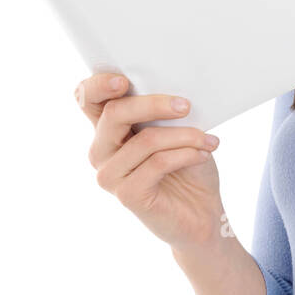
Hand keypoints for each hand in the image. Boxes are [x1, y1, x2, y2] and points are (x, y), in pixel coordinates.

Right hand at [75, 72, 224, 248]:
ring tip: (208, 140)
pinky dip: (186, 154)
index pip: (86, 99)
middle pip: (115, 114)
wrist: (202, 214)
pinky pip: (157, 163)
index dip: (98, 85)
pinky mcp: (127, 195)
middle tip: (185, 105)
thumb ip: (162, 112)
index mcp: (108, 129)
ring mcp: (110, 175)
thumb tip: (171, 92)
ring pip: (145, 140)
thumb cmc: (188, 166)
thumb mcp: (176, 130)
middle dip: (153, 104)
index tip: (123, 80)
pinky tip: (203, 154)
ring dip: (184, 135)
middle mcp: (101, 151)